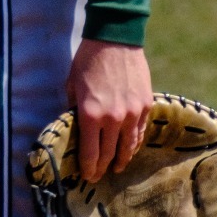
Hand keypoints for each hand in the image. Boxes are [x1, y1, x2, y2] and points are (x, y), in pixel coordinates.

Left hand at [67, 39, 152, 183]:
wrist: (115, 39)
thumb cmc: (87, 61)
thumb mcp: (72, 85)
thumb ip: (73, 109)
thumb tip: (75, 128)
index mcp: (90, 115)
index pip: (90, 152)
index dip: (88, 168)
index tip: (87, 176)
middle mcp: (113, 119)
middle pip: (109, 153)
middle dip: (102, 167)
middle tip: (98, 177)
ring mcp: (132, 113)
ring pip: (128, 146)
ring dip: (121, 160)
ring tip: (116, 168)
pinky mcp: (145, 105)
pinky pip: (139, 132)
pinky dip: (134, 143)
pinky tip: (129, 148)